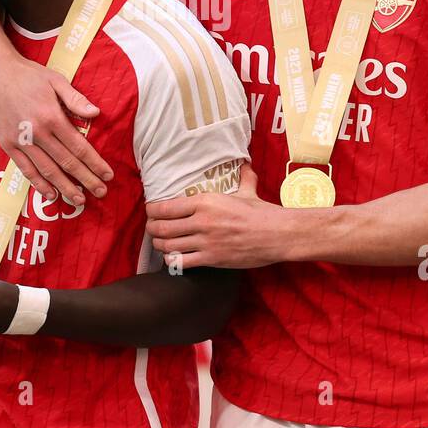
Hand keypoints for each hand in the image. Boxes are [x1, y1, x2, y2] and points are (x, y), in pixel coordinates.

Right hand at [0, 53, 112, 206]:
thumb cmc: (28, 75)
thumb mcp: (56, 80)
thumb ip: (76, 99)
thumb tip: (96, 113)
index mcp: (52, 117)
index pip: (79, 147)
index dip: (95, 163)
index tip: (107, 175)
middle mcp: (37, 132)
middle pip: (66, 162)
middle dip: (86, 179)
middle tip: (100, 192)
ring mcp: (21, 141)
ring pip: (47, 170)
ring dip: (65, 187)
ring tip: (79, 200)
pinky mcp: (8, 145)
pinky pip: (25, 169)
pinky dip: (38, 183)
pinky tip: (51, 193)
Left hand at [146, 165, 291, 269]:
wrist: (277, 234)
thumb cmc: (262, 213)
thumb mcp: (248, 191)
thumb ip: (242, 178)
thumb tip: (245, 164)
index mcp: (205, 201)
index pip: (166, 206)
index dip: (152, 211)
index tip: (151, 212)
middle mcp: (201, 220)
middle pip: (162, 227)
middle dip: (152, 229)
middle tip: (152, 229)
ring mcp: (205, 241)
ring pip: (168, 246)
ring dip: (160, 246)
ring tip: (159, 244)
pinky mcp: (211, 259)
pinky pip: (181, 262)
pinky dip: (172, 261)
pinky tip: (173, 258)